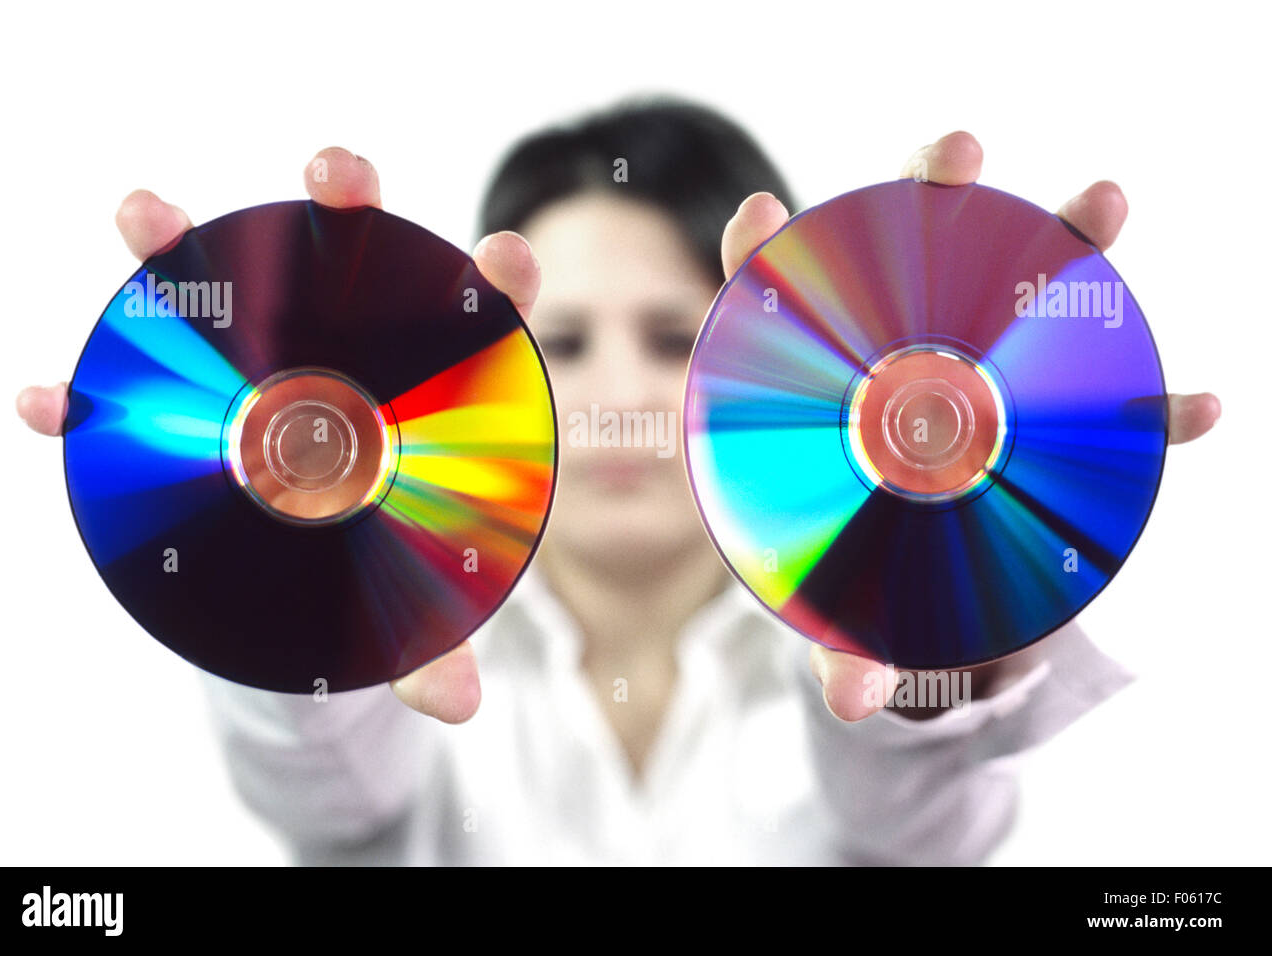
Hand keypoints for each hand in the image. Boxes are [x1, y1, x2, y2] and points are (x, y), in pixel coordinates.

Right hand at [14, 147, 537, 724]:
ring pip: (226, 287)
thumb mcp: (412, 602)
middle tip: (336, 174)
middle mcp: (351, 352)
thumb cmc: (384, 558)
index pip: (482, 318)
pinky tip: (50, 405)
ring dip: (181, 245)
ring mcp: (267, 367)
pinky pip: (135, 386)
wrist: (316, 568)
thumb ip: (435, 636)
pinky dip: (92, 395)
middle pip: (356, 258)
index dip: (498, 282)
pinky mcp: (196, 403)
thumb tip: (460, 707)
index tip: (505, 259)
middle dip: (349, 200)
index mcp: (429, 389)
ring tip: (142, 217)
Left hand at [719, 131, 1221, 721]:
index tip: (758, 222)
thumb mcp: (845, 600)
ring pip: (1018, 296)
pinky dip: (1148, 404)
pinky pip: (1103, 403)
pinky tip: (1200, 406)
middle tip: (956, 154)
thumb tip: (849, 704)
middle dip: (929, 198)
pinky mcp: (1047, 419)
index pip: (779, 313)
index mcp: (826, 394)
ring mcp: (982, 380)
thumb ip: (841, 636)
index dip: (763, 261)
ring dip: (1065, 244)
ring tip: (1105, 204)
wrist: (922, 576)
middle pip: (905, 263)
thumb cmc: (859, 567)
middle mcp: (903, 364)